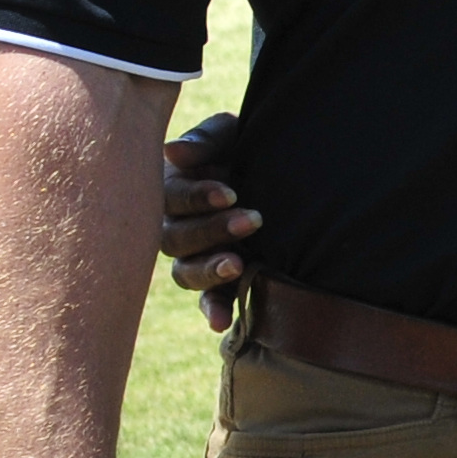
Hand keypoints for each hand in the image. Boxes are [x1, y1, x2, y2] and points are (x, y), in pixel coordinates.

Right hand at [156, 113, 257, 328]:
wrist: (284, 168)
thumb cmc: (247, 147)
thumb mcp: (231, 135)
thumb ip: (205, 142)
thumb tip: (172, 152)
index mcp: (173, 192)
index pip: (172, 199)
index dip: (196, 198)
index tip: (230, 192)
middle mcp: (177, 228)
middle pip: (176, 239)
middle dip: (213, 230)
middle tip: (251, 221)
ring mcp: (196, 258)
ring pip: (186, 272)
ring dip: (210, 269)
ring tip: (238, 264)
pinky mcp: (220, 281)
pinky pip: (208, 300)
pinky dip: (213, 310)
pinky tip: (223, 322)